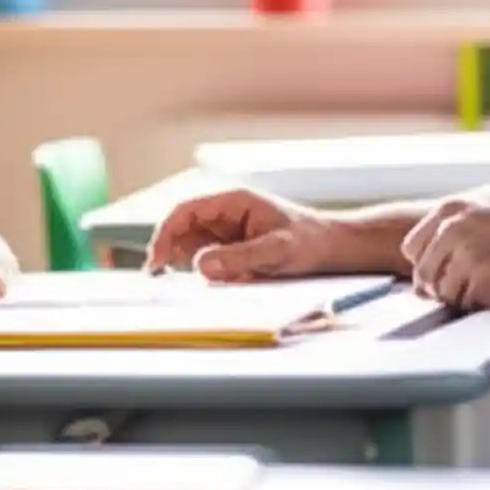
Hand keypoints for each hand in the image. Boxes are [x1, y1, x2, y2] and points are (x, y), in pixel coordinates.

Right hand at [145, 188, 332, 280]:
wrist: (333, 249)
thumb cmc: (310, 241)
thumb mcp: (278, 250)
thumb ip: (241, 257)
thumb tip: (201, 265)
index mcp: (233, 202)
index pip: (186, 211)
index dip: (166, 233)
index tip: (158, 260)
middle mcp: (226, 215)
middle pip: (183, 228)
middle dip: (168, 250)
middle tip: (157, 278)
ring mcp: (228, 232)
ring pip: (192, 245)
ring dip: (181, 263)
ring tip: (173, 286)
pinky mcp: (233, 250)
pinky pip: (207, 259)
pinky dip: (198, 272)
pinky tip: (200, 287)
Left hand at [400, 200, 489, 310]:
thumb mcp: (486, 221)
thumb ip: (450, 241)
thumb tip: (418, 286)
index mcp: (451, 210)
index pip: (412, 249)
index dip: (429, 266)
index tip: (450, 270)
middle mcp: (453, 228)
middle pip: (424, 276)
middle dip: (443, 288)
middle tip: (477, 283)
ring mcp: (466, 254)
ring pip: (443, 295)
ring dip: (465, 298)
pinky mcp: (481, 280)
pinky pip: (466, 307)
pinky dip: (483, 306)